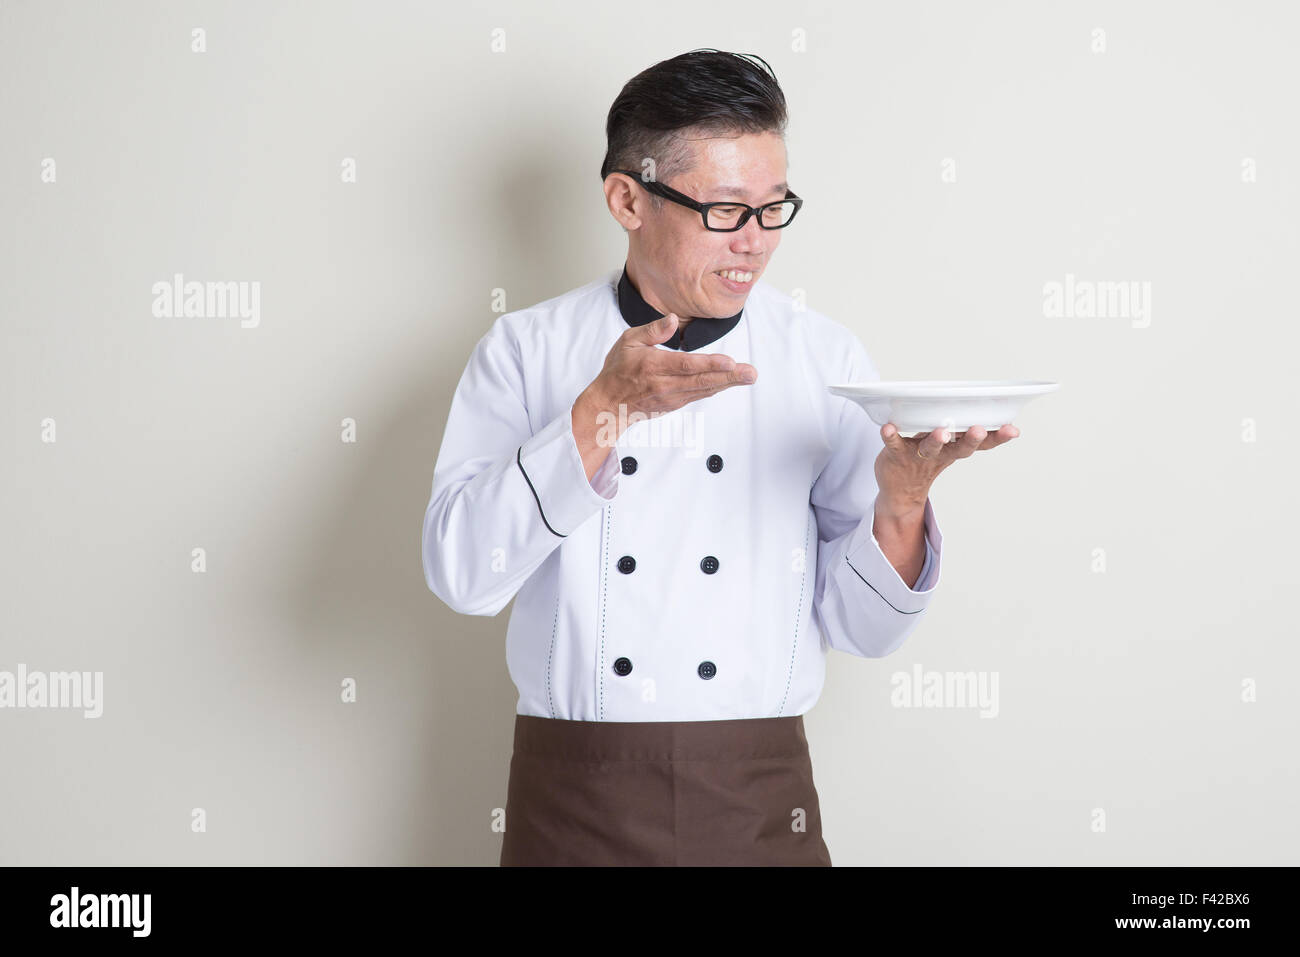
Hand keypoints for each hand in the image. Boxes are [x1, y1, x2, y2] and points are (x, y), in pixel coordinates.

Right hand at [580, 312, 756, 437]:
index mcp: (652, 366)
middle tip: (750, 373)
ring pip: (704, 390)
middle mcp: (664, 384)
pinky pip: (699, 395)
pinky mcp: (674, 404)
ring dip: (728, 383)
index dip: (709, 364)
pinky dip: (715, 388)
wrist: (609, 404)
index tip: (730, 362)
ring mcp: (670, 397)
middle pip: (701, 381)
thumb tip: (673, 318)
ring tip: (748, 377)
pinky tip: (730, 382)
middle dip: (729, 377)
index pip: (685, 365)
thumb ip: (652, 330)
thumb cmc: (618, 369)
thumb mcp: (628, 341)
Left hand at [873, 423, 1020, 517]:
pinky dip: (891, 436)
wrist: (899, 492)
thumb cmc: (926, 460)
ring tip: (941, 432)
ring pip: (929, 448)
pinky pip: (894, 444)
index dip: (997, 438)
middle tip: (979, 430)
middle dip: (970, 439)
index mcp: (955, 450)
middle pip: (958, 448)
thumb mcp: (949, 448)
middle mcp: (940, 454)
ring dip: (936, 440)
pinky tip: (888, 427)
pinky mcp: (896, 454)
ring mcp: (918, 455)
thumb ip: (962, 433)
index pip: (981, 445)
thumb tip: (987, 407)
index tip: (1014, 430)